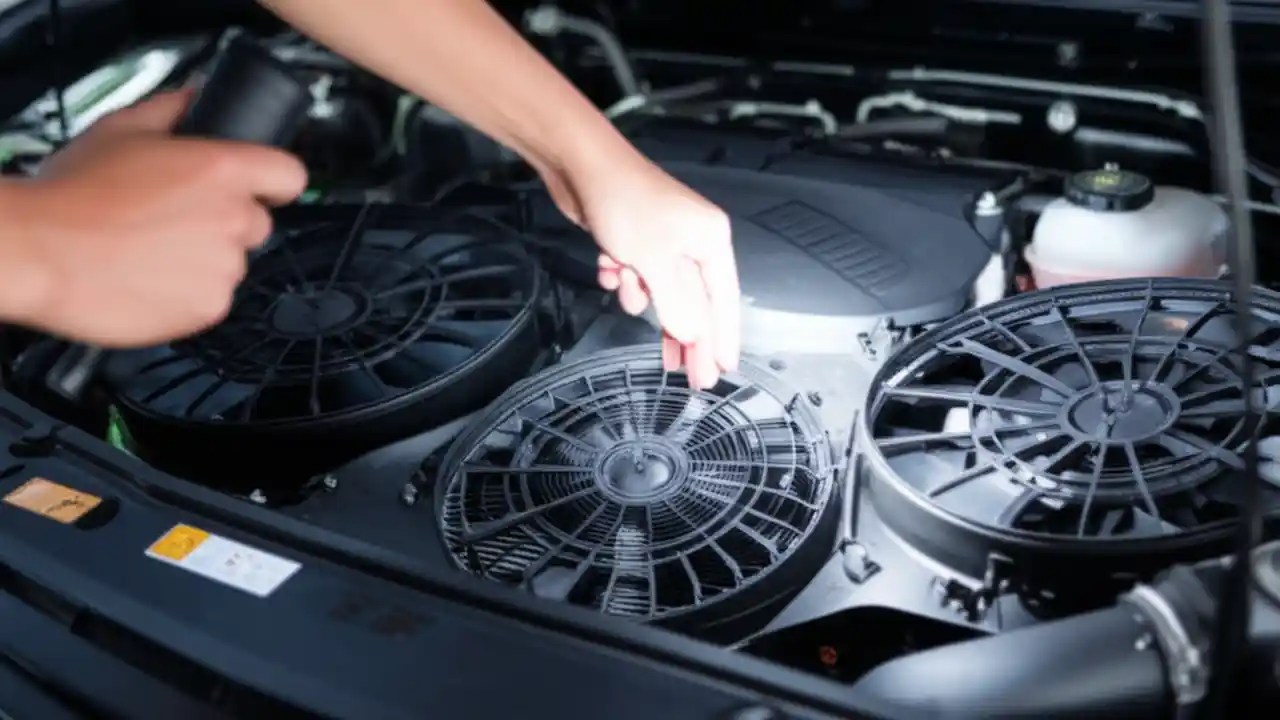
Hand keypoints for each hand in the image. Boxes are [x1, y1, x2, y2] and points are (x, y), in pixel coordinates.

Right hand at [2, 90, 306, 346]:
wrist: (37, 252)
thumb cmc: (71, 194)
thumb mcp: (121, 129)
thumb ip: (172, 110)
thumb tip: (198, 97)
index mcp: (222, 169)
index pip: (290, 175)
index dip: (273, 181)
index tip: (260, 187)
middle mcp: (233, 219)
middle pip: (258, 222)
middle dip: (227, 221)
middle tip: (176, 218)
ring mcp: (225, 267)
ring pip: (232, 262)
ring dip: (205, 258)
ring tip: (152, 250)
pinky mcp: (209, 308)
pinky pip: (212, 297)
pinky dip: (189, 293)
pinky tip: (148, 277)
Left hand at [549, 153, 740, 389]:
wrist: (581, 164)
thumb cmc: (625, 203)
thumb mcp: (654, 260)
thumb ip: (677, 303)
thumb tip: (694, 336)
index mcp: (710, 241)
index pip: (723, 302)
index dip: (722, 340)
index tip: (721, 372)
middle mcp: (693, 241)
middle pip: (693, 303)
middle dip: (683, 335)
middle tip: (687, 377)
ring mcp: (663, 241)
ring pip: (658, 291)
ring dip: (636, 292)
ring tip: (623, 280)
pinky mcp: (636, 241)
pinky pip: (635, 275)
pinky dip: (620, 274)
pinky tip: (608, 263)